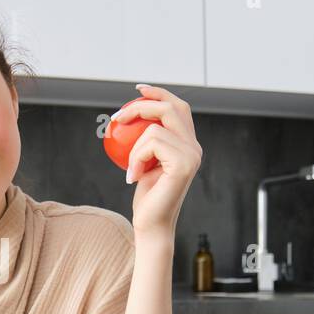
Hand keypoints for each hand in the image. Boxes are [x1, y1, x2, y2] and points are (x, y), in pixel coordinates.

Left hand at [109, 83, 202, 238]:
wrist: (151, 223)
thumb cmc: (147, 197)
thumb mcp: (144, 162)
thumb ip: (147, 141)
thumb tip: (128, 115)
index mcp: (189, 144)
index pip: (178, 107)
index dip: (159, 93)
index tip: (137, 90)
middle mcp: (195, 147)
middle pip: (171, 108)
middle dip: (141, 106)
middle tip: (117, 118)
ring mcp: (192, 155)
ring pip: (154, 128)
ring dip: (133, 147)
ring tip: (132, 169)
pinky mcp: (184, 164)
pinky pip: (151, 143)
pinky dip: (135, 158)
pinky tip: (133, 176)